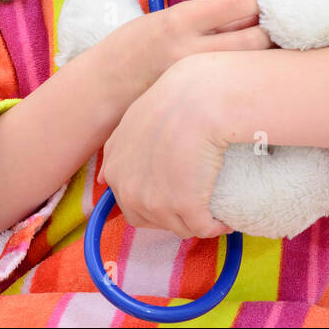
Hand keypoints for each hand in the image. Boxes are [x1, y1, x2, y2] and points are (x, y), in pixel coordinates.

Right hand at [84, 0, 275, 115]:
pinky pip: (235, 88)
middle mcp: (191, 50)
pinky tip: (253, 78)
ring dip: (268, 56)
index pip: (240, 3)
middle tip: (283, 27)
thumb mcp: (164, 20)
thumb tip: (249, 12)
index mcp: (181, 20)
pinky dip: (248, 79)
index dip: (262, 0)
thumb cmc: (132, 47)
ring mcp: (196, 80)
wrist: (101, 88)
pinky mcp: (197, 102)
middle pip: (256, 38)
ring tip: (274, 51)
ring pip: (251, 65)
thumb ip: (204, 18)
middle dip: (274, 30)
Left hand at [96, 54, 234, 238]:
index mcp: (116, 171)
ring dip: (195, 221)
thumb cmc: (172, 102)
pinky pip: (203, 228)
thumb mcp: (130, 122)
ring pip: (179, 227)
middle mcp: (130, 191)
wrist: (199, 100)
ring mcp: (157, 202)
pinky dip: (216, 225)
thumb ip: (115, 151)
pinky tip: (225, 217)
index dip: (153, 202)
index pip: (129, 204)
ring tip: (211, 207)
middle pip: (152, 220)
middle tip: (194, 200)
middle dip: (171, 216)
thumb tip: (102, 180)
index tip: (173, 194)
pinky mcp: (186, 208)